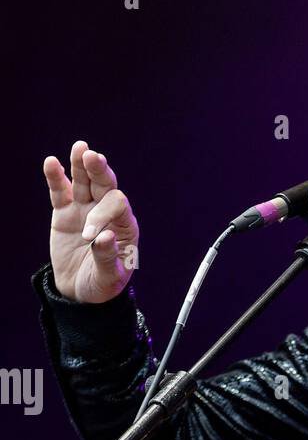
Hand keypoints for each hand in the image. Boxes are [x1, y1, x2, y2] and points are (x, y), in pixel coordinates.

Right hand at [43, 140, 139, 302]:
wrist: (81, 291)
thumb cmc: (102, 285)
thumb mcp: (108, 279)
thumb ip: (108, 258)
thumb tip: (105, 237)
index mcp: (124, 227)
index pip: (117, 206)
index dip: (103, 214)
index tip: (89, 235)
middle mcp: (106, 213)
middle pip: (104, 185)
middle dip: (99, 171)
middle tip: (92, 157)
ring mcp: (85, 209)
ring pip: (84, 182)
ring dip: (80, 165)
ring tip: (80, 148)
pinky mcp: (65, 212)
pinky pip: (60, 191)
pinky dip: (56, 177)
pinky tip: (51, 163)